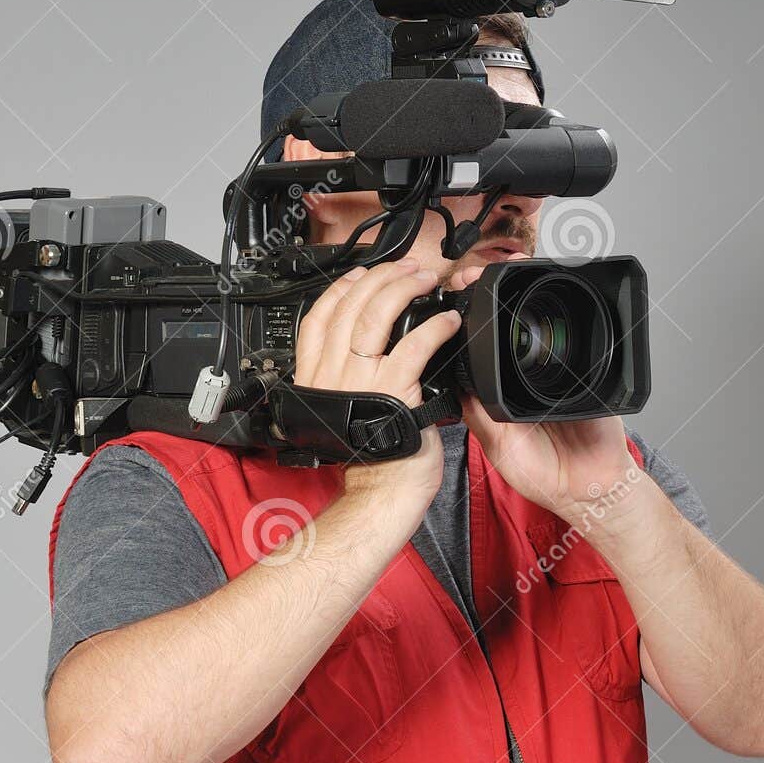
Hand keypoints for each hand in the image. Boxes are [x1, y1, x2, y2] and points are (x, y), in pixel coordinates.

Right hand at [294, 258, 462, 510]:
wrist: (380, 494)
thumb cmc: (369, 459)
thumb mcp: (341, 411)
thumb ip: (346, 378)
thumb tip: (372, 347)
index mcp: (315, 376)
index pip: (319, 317)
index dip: (341, 288)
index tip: (361, 274)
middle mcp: (332, 373)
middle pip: (351, 305)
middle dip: (381, 276)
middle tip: (405, 268)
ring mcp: (361, 379)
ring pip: (377, 313)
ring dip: (404, 287)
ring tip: (425, 280)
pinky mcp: (395, 388)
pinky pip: (415, 343)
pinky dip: (435, 326)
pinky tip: (448, 321)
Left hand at [447, 264, 640, 525]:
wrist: (592, 488)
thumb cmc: (546, 475)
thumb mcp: (501, 448)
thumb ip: (480, 416)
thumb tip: (456, 384)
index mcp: (500, 395)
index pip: (477, 353)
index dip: (461, 326)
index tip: (449, 298)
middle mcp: (526, 379)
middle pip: (505, 330)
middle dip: (487, 298)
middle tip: (469, 275)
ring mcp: (557, 373)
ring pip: (537, 326)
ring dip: (519, 298)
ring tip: (500, 272)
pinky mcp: (587, 372)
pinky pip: (575, 342)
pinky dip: (561, 320)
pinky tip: (544, 298)